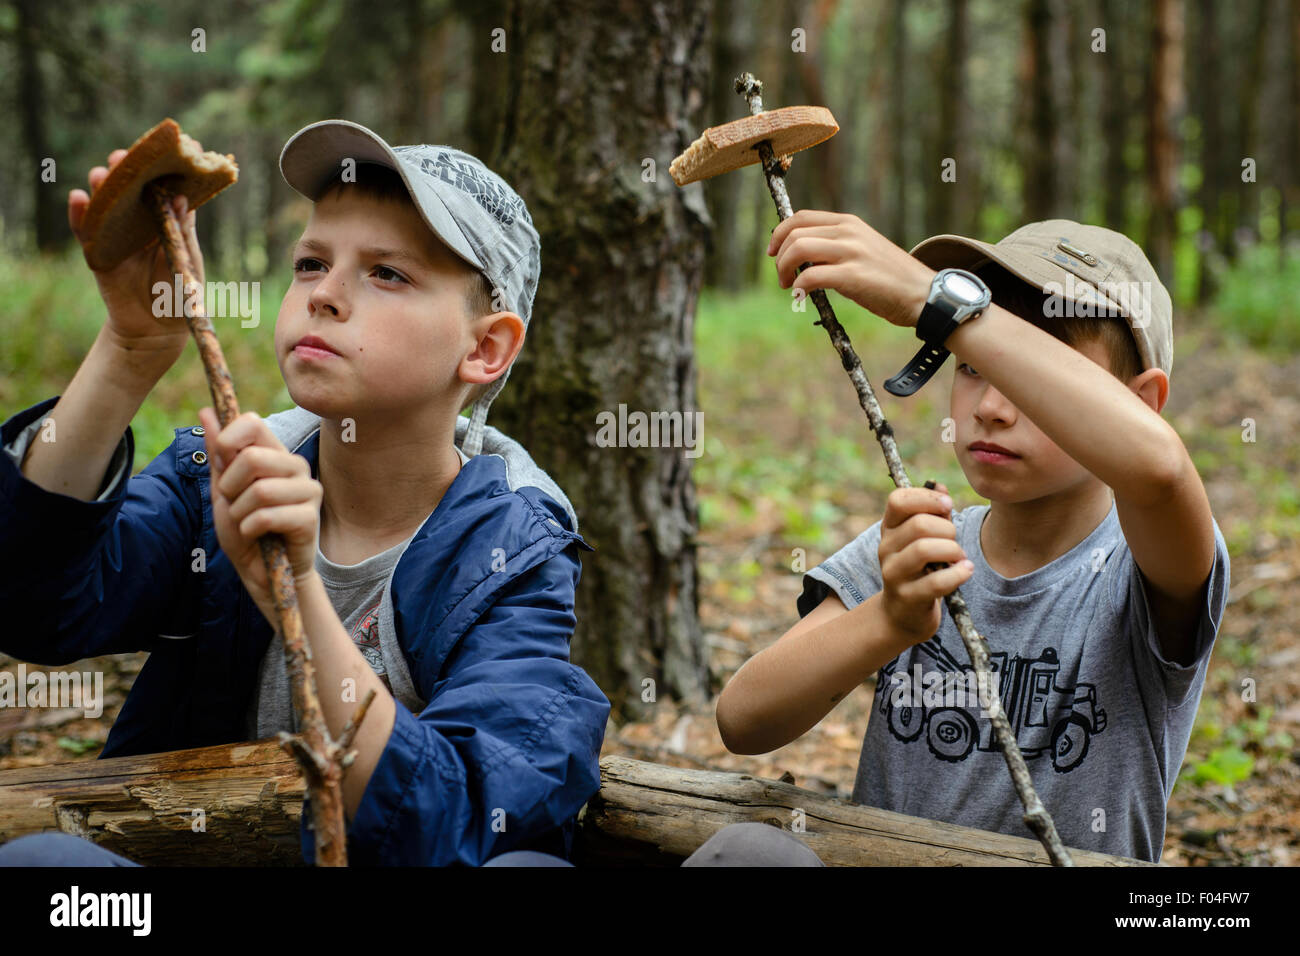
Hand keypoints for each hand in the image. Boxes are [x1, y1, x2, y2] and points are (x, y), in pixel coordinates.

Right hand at [70, 148, 205, 360]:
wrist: (158, 331)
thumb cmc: (181, 297)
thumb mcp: (187, 264)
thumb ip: (183, 234)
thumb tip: (181, 200)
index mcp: (169, 223)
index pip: (165, 189)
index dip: (164, 169)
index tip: (165, 149)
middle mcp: (142, 224)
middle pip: (132, 191)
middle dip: (126, 171)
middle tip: (123, 157)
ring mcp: (118, 237)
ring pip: (107, 206)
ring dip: (101, 188)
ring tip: (99, 175)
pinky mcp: (98, 254)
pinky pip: (86, 232)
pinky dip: (79, 215)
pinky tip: (78, 198)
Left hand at [199, 408, 322, 628]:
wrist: (264, 574)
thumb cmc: (245, 531)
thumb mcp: (223, 490)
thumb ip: (219, 453)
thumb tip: (206, 411)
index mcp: (275, 454)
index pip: (253, 422)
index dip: (228, 440)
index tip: (222, 463)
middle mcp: (296, 466)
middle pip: (251, 457)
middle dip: (229, 486)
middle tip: (234, 504)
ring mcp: (308, 491)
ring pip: (259, 490)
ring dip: (239, 513)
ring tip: (246, 523)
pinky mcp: (311, 517)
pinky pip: (266, 515)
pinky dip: (249, 529)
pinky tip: (257, 536)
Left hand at [766, 210, 934, 328]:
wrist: (924, 294)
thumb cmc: (891, 278)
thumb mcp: (863, 250)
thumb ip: (837, 247)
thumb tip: (802, 258)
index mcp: (850, 223)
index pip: (801, 217)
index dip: (779, 233)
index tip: (773, 252)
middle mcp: (849, 232)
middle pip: (794, 233)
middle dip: (779, 256)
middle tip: (781, 278)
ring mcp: (852, 252)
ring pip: (798, 249)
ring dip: (784, 270)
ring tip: (788, 287)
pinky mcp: (854, 276)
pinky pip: (811, 277)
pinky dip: (798, 287)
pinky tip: (800, 297)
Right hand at [877, 482, 972, 645]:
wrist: (903, 613)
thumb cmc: (920, 569)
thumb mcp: (922, 538)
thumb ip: (934, 513)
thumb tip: (941, 487)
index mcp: (889, 528)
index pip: (898, 500)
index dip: (927, 497)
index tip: (947, 505)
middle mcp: (886, 548)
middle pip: (918, 524)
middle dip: (947, 529)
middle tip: (954, 540)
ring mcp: (893, 573)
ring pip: (924, 549)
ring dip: (952, 550)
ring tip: (959, 558)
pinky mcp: (908, 597)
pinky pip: (935, 582)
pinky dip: (957, 574)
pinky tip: (965, 571)